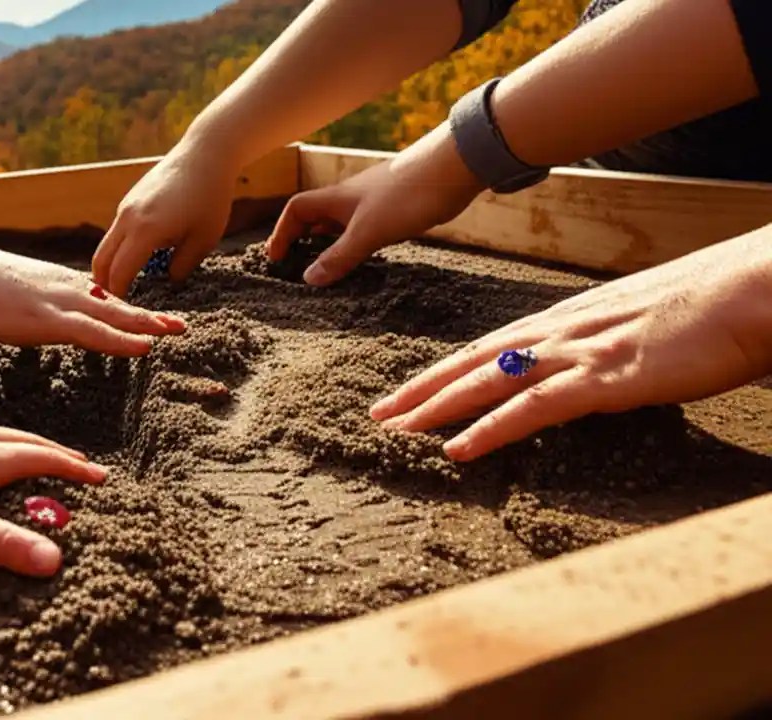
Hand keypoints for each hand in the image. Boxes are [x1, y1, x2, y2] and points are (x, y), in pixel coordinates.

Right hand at [0, 240, 187, 356]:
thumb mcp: (7, 293)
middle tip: (178, 324)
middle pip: (115, 304)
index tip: (148, 317)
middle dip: (147, 316)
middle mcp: (64, 288)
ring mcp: (59, 302)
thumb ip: (25, 303)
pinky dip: (122, 340)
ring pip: (113, 316)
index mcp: (55, 283)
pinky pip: (94, 332)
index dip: (125, 309)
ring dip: (146, 325)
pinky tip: (145, 347)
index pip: (99, 298)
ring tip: (175, 331)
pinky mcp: (49, 319)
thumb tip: (27, 312)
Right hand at [93, 144, 237, 296]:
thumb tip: (166, 283)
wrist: (205, 154)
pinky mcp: (129, 201)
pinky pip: (115, 232)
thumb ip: (181, 267)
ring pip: (105, 246)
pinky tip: (133, 261)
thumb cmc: (210, 198)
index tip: (123, 314)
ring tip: (121, 287)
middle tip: (113, 306)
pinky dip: (118, 251)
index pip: (120, 273)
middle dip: (104, 285)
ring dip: (110, 268)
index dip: (119, 297)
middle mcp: (127, 219)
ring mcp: (125, 207)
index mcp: (145, 231)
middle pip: (101, 261)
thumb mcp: (203, 241)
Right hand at [267, 125, 482, 285]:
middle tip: (296, 265)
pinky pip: (363, 226)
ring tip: (325, 266)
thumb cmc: (406, 195)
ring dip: (329, 242)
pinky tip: (364, 255)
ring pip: (340, 223)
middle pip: (314, 216)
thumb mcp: (368, 232)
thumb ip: (339, 256)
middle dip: (301, 238)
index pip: (296, 211)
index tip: (276, 258)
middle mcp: (349, 199)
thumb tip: (309, 279)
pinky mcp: (393, 208)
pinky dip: (355, 241)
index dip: (281, 233)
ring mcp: (372, 203)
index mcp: (335, 199)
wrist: (452, 169)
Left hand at [370, 232, 771, 461]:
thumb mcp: (642, 323)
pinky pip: (533, 409)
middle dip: (421, 388)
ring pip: (486, 381)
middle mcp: (562, 331)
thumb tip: (587, 366)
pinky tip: (455, 449)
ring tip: (393, 430)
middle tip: (378, 414)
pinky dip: (489, 429)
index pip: (489, 345)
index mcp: (569, 318)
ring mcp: (579, 353)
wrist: (757, 288)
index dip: (444, 368)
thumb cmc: (712, 306)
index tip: (408, 389)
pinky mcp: (606, 378)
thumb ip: (604, 344)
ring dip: (435, 407)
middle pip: (473, 361)